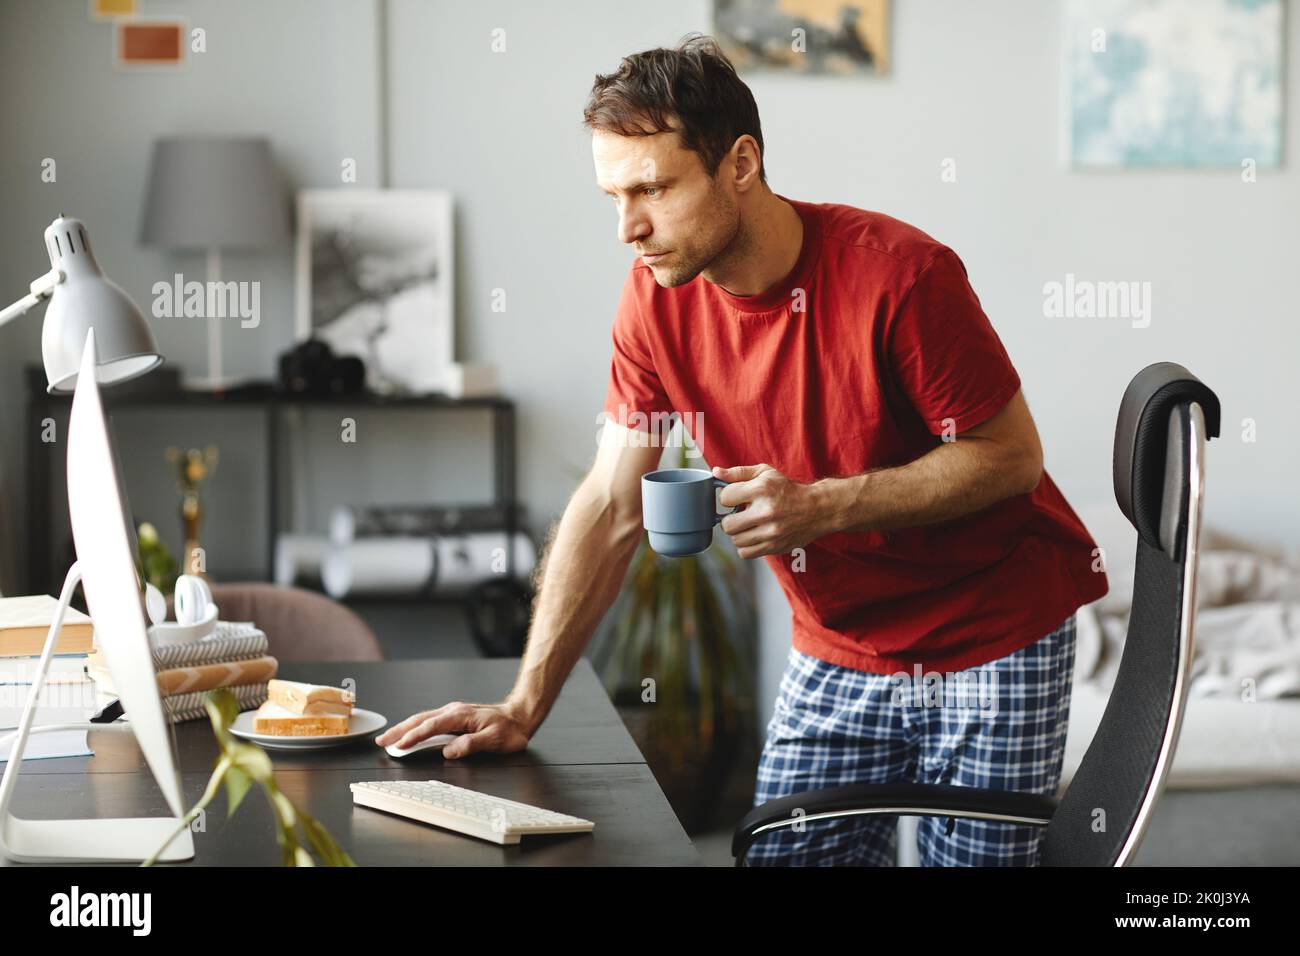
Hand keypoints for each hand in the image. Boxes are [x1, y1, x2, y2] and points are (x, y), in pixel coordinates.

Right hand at [374, 700, 532, 759]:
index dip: (413, 737)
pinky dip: (416, 727)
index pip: (430, 727)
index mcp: (459, 716)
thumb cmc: (509, 729)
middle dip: (399, 730)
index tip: (399, 746)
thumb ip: (470, 745)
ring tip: (389, 738)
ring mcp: (453, 713)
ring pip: (423, 719)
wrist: (520, 716)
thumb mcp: (494, 740)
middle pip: (420, 720)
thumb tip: (448, 751)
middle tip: (381, 740)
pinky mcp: (455, 717)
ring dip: (404, 728)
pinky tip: (411, 733)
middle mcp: (453, 711)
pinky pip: (430, 721)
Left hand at [712, 463, 831, 558]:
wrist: (817, 509)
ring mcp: (771, 532)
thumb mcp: (765, 473)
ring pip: (735, 540)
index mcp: (762, 490)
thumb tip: (715, 472)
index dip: (728, 497)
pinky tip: (754, 535)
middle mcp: (766, 512)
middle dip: (730, 519)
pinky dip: (746, 546)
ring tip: (749, 524)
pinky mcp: (775, 547)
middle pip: (727, 525)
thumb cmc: (787, 489)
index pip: (725, 498)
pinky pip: (745, 553)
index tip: (737, 497)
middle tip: (739, 514)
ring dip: (738, 533)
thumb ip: (738, 473)